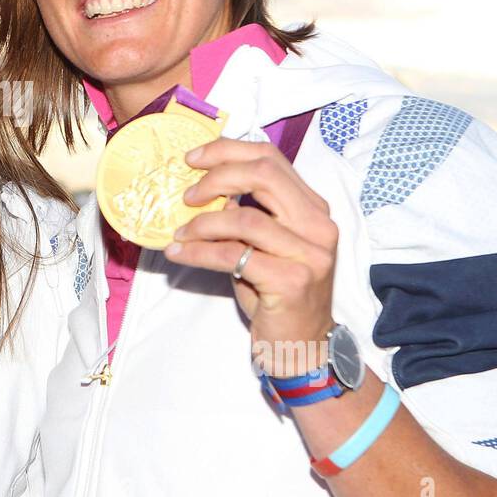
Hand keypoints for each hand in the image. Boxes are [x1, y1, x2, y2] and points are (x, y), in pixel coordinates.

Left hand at [163, 137, 338, 376]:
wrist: (300, 344)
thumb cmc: (276, 292)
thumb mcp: (265, 245)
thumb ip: (248, 213)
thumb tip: (206, 188)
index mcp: (313, 207)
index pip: (271, 158)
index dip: (228, 151)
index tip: (193, 159)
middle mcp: (318, 225)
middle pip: (262, 175)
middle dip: (215, 177)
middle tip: (187, 196)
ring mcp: (309, 253)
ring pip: (244, 217)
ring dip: (201, 223)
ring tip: (180, 234)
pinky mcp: (292, 280)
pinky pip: (233, 255)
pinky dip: (199, 252)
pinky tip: (179, 253)